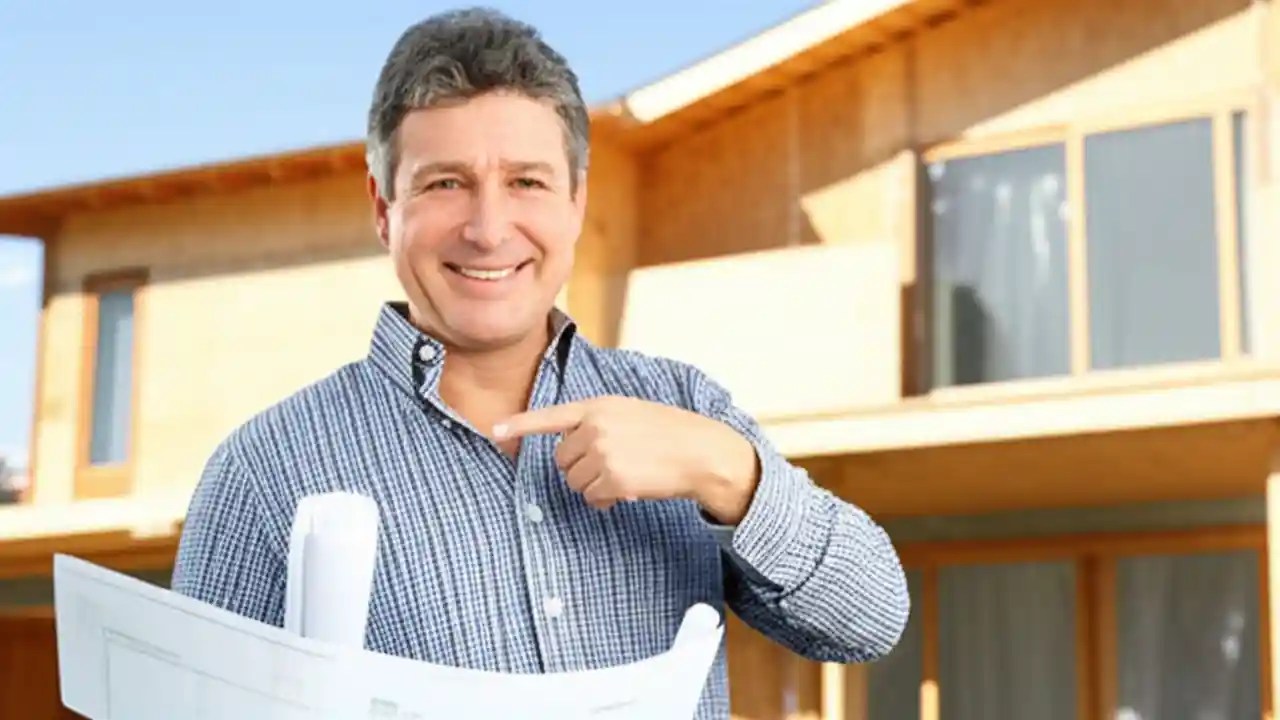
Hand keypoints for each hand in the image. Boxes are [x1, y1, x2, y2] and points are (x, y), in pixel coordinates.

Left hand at [493, 396, 759, 522]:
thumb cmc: (668, 433)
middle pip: (562, 459)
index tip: (494, 430)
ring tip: (625, 475)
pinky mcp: (613, 478)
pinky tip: (629, 489)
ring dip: (594, 485)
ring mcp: (603, 452)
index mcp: (598, 406)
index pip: (550, 416)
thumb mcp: (630, 413)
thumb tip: (570, 453)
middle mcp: (596, 427)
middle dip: (580, 467)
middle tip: (612, 465)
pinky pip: (593, 497)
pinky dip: (606, 499)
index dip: (519, 425)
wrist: (701, 452)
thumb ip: (597, 423)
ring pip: (574, 481)